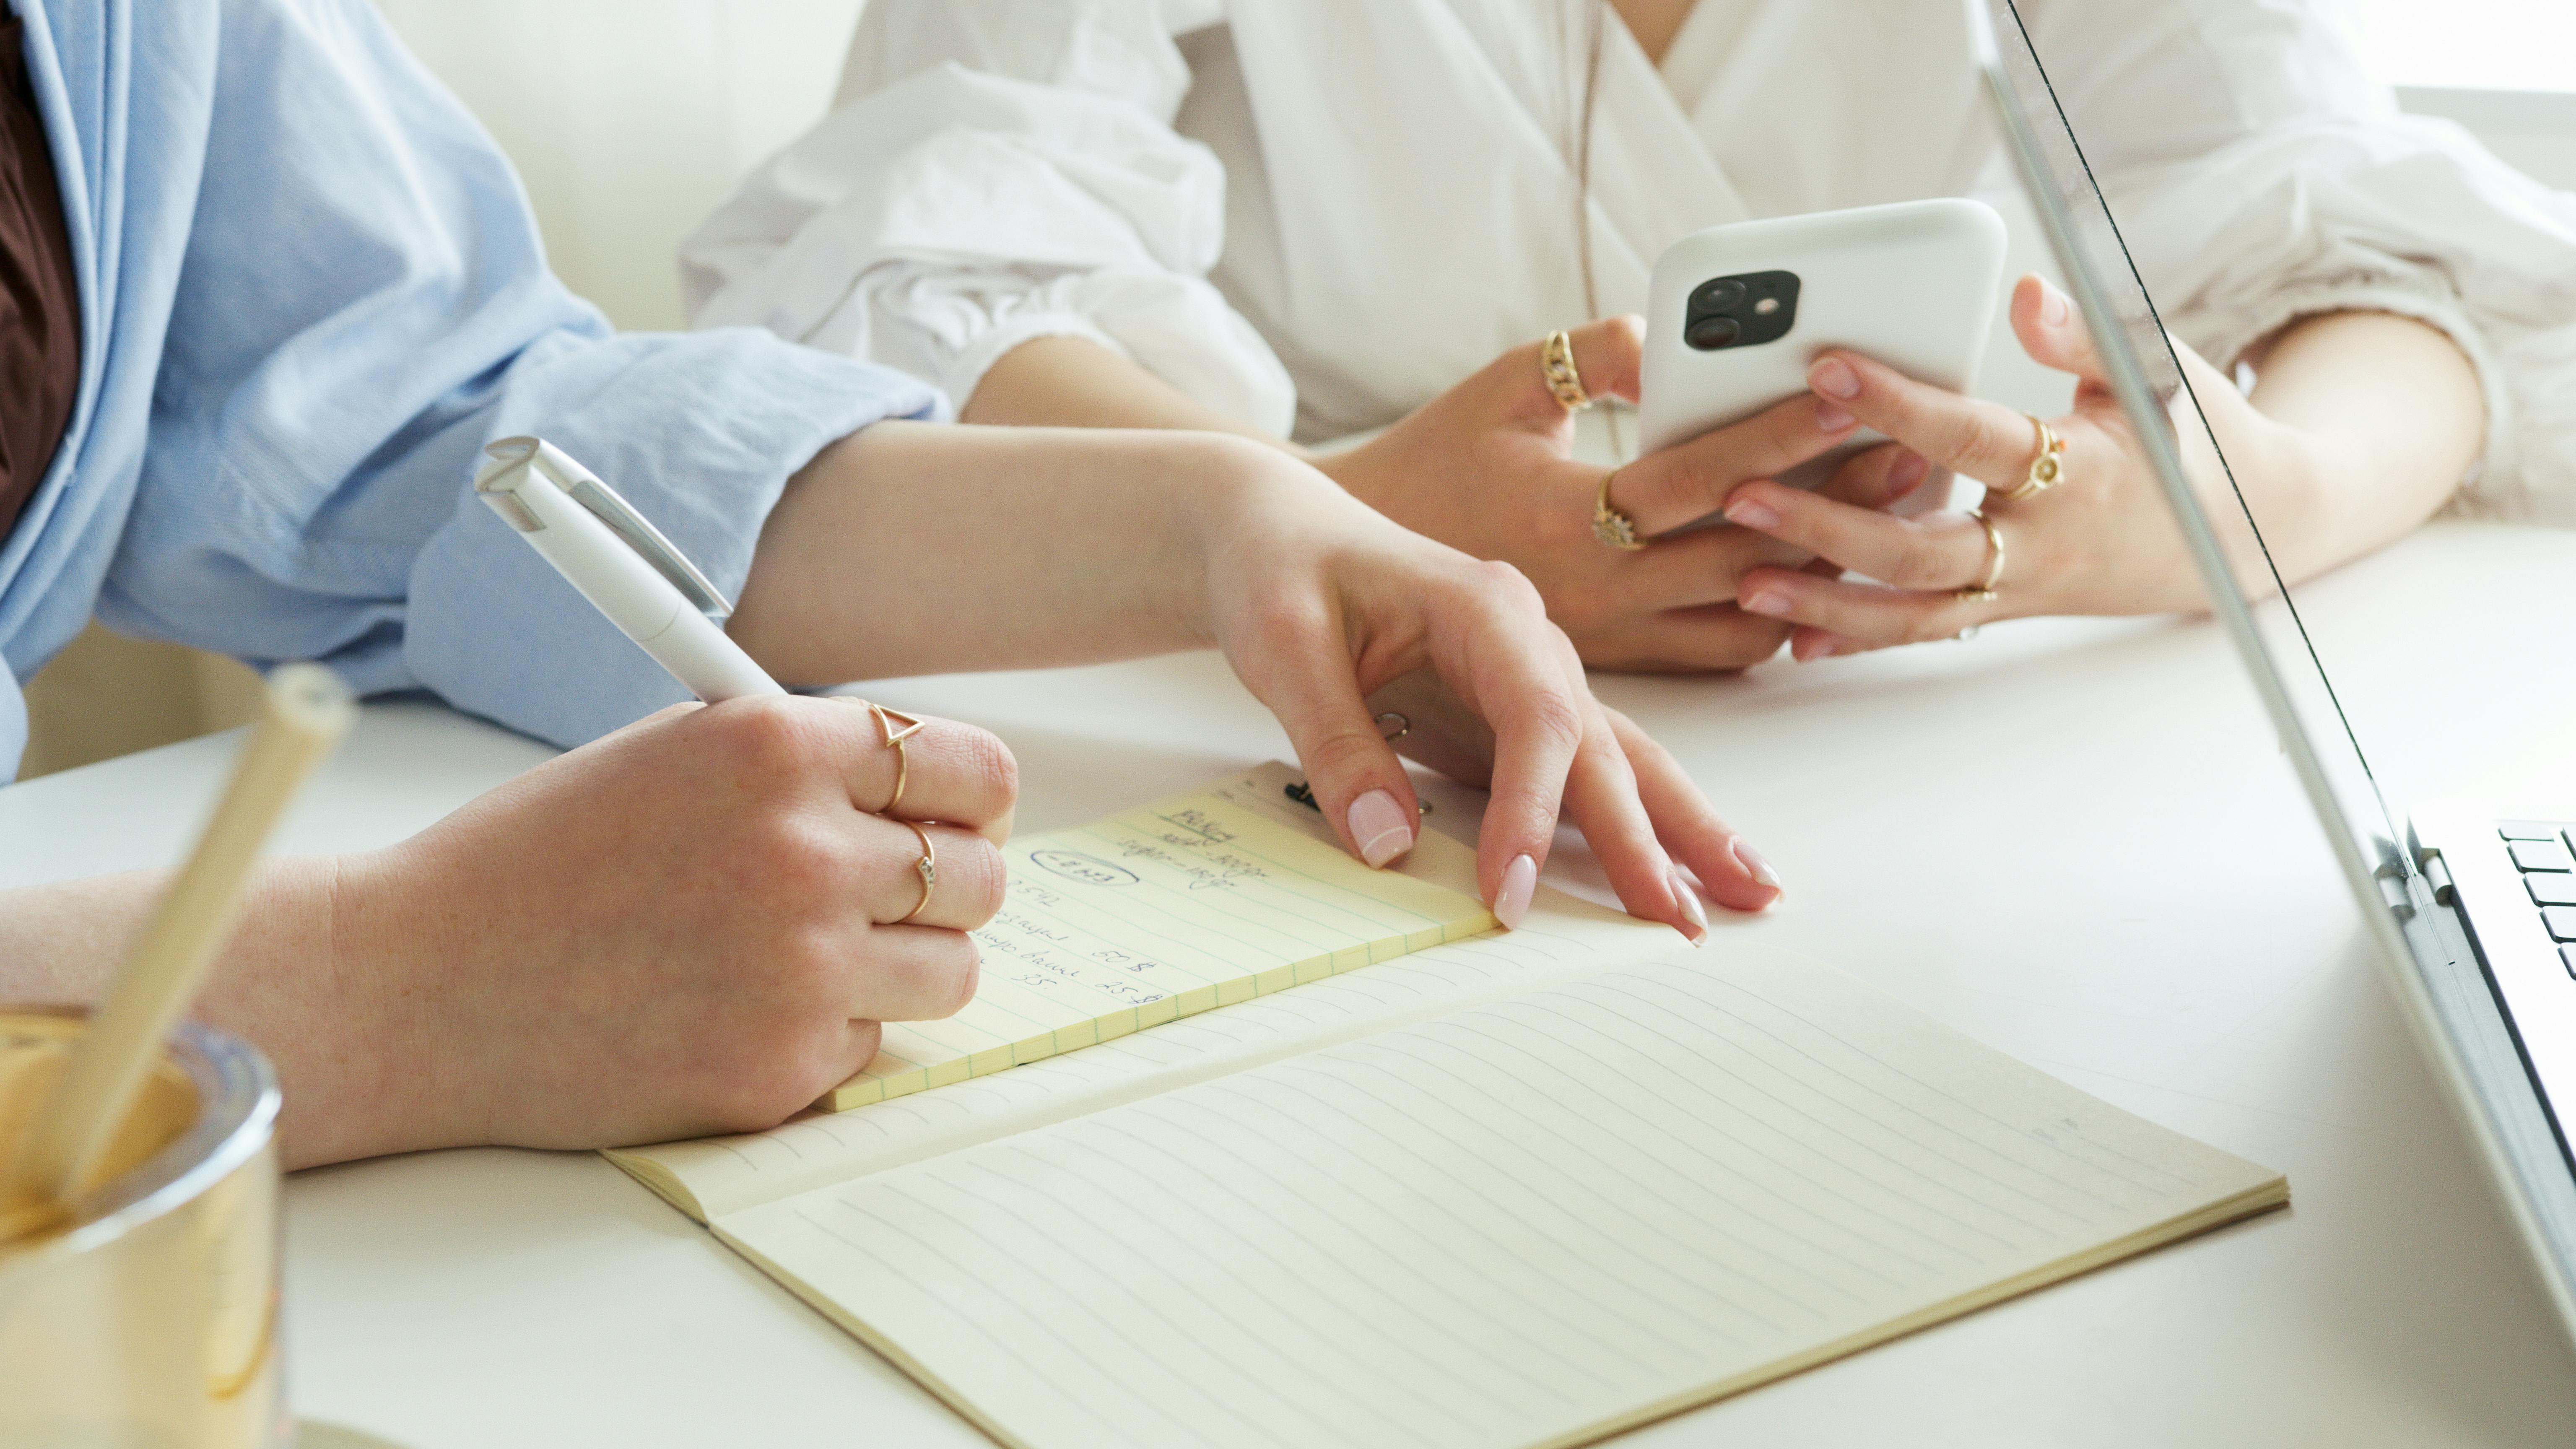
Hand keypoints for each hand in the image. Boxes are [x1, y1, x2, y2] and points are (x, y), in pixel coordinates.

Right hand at [340, 696, 1015, 1154]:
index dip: (975, 801)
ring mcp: (801, 969)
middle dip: (944, 886)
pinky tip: (731, 1010)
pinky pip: (871, 1045)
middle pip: (979, 877)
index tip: (960, 821)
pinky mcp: (781, 1067)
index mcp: (778, 750)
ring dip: (901, 965)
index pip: (975, 770)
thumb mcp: (673, 756)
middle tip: (880, 896)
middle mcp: (805, 852)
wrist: (414, 983)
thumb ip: (802, 764)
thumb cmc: (535, 862)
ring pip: (952, 970)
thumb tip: (923, 792)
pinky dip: (824, 1032)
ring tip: (804, 956)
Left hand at [1190, 439, 1784, 936]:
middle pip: (1601, 745)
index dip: (1531, 811)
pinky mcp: (1514, 713)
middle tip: (1682, 921)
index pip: (1534, 719)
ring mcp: (1532, 675)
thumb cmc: (1279, 570)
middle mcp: (1529, 639)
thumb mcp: (1282, 645)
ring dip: (1679, 827)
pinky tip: (1682, 867)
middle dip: (1649, 835)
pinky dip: (1639, 819)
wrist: (1276, 531)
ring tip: (1747, 892)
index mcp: (1484, 605)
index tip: (1511, 893)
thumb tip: (1388, 847)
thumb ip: (1334, 739)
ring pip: (1619, 756)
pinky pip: (1587, 771)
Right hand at [1312, 317, 1878, 670]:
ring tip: (1891, 517)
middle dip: (1840, 504)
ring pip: (1750, 618)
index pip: (1696, 476)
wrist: (1375, 572)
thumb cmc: (1439, 461)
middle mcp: (1596, 590)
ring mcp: (1613, 635)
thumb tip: (1663, 334)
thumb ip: (1591, 353)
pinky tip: (1826, 575)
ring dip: (1827, 571)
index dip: (1778, 432)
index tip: (1848, 389)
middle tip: (1915, 456)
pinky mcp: (1622, 659)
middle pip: (1748, 554)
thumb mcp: (1505, 386)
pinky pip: (1724, 652)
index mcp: (1563, 516)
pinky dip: (1783, 616)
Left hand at [1718, 275, 2300, 657]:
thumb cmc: (2193, 440)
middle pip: (1920, 548)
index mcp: (2076, 472)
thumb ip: (2083, 336)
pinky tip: (1789, 638)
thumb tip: (2025, 292)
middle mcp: (2041, 543)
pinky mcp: (2006, 609)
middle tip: (1742, 496)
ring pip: (1911, 609)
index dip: (1898, 406)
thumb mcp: (2153, 374)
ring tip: (1744, 583)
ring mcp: (2020, 587)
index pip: (1972, 436)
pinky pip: (1924, 631)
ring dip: (1824, 599)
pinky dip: (1857, 636)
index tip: (1827, 368)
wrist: (2245, 536)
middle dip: (1826, 527)